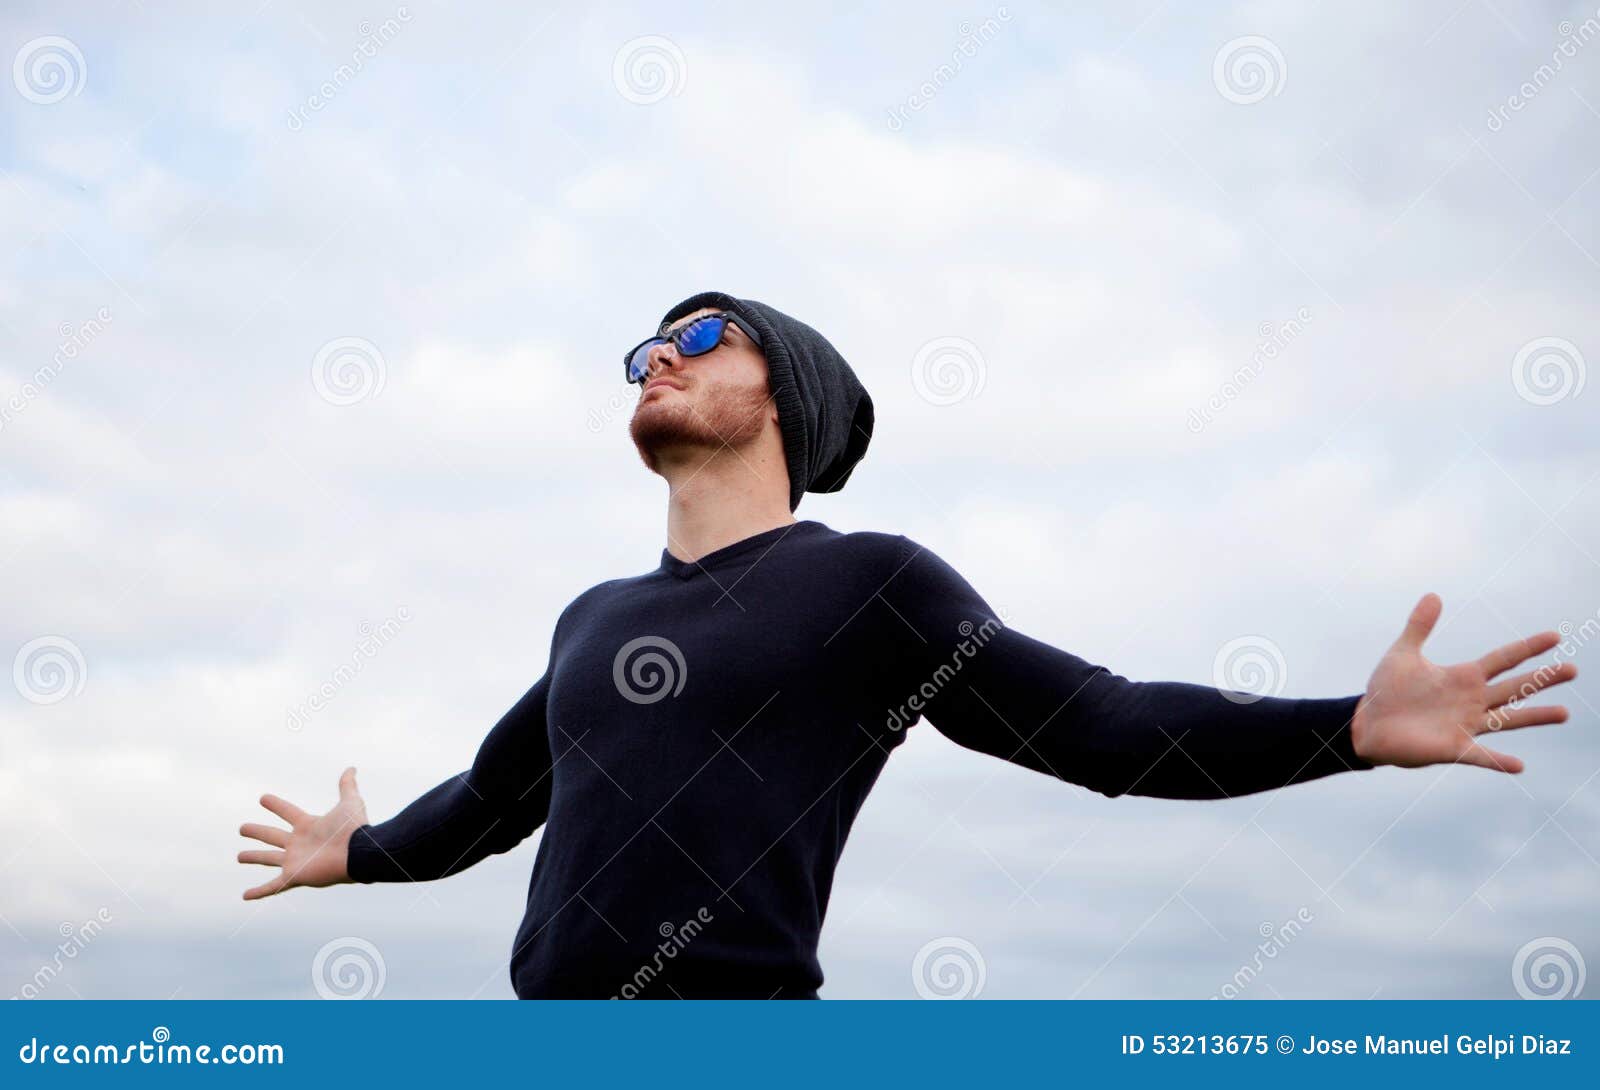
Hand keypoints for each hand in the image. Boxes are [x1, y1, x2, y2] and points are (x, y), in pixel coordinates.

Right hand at [238, 767, 367, 899]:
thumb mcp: (349, 802)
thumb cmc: (353, 828)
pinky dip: (259, 892)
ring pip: (268, 858)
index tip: (263, 798)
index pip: (288, 812)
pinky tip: (245, 896)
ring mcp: (295, 861)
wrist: (357, 853)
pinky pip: (273, 887)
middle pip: (272, 835)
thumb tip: (351, 768)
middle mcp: (299, 843)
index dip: (276, 805)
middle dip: (257, 832)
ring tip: (239, 856)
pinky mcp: (294, 876)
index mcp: (308, 825)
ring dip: (254, 857)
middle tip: (242, 828)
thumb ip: (347, 785)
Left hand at [1351, 593, 1576, 772]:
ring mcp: (1465, 725)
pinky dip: (1499, 761)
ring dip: (1534, 716)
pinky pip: (1481, 757)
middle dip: (1542, 678)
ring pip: (1508, 719)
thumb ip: (1419, 626)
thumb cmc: (1387, 691)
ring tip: (1564, 713)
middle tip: (1572, 669)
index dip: (1528, 648)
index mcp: (1463, 677)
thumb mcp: (1403, 653)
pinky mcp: (1453, 748)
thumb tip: (1433, 595)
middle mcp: (1471, 701)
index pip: (1503, 659)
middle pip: (1514, 686)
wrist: (1367, 723)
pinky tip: (1519, 765)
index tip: (1555, 636)